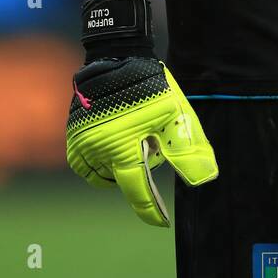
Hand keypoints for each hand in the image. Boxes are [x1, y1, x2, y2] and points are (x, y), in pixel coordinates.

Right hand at [66, 55, 217, 225]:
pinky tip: (113, 147)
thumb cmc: (151, 86)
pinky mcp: (72, 132)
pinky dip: (97, 162)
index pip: (136, 190)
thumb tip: (205, 179)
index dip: (149, 209)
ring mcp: (81, 140)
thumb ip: (188, 151)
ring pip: (99, 172)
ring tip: (132, 143)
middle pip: (119, 179)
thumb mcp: (176, 116)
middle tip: (150, 147)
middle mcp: (96, 149)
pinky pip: (83, 161)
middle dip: (137, 172)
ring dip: (115, 168)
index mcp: (122, 148)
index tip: (160, 222)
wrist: (119, 55)